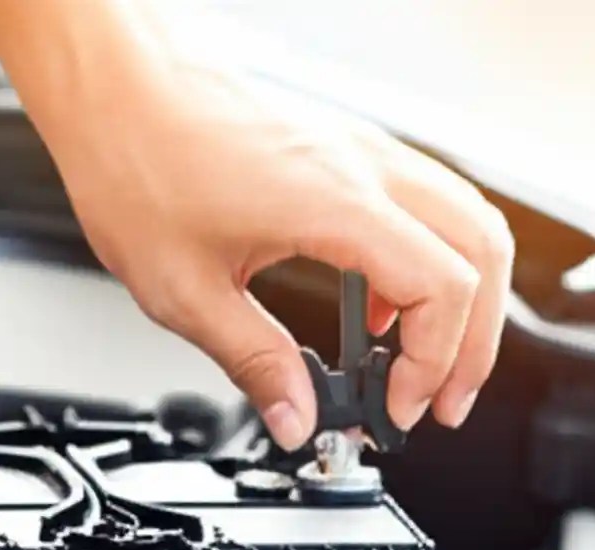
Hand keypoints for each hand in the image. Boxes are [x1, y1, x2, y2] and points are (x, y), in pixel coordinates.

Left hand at [0, 1, 513, 450]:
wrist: (114, 88)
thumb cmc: (135, 160)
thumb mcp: (185, 290)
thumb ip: (254, 361)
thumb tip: (295, 417)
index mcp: (336, 203)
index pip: (444, 288)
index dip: (435, 362)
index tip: (399, 406)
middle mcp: (364, 167)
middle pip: (481, 254)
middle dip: (473, 341)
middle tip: (440, 400)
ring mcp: (361, 151)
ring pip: (465, 222)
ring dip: (462, 298)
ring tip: (425, 360)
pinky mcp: (343, 149)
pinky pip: (423, 205)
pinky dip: (426, 261)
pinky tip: (379, 306)